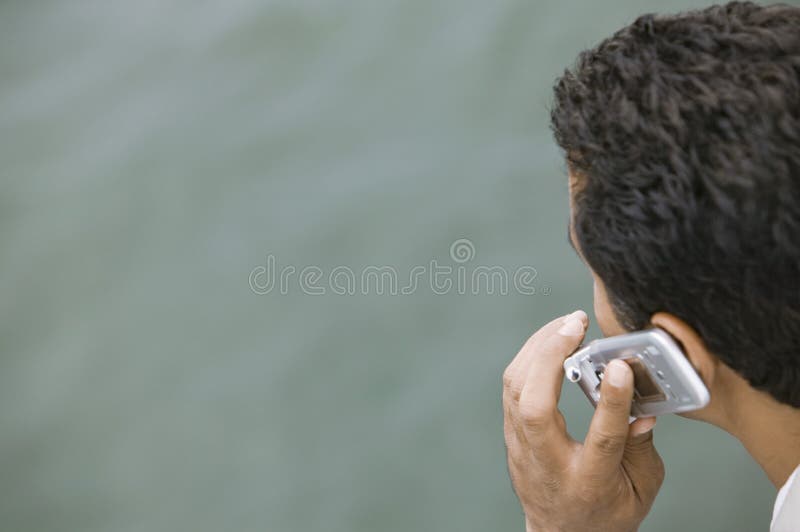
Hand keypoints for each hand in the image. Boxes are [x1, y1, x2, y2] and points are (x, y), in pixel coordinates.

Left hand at [502, 311, 664, 531]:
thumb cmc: (606, 512)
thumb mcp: (641, 488)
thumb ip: (643, 446)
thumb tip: (644, 406)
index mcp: (589, 481)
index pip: (601, 437)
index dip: (611, 399)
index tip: (620, 366)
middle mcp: (547, 462)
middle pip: (535, 406)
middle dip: (551, 357)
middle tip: (576, 324)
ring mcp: (522, 448)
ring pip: (515, 390)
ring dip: (538, 348)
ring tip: (566, 324)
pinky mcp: (511, 435)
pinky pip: (512, 388)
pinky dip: (529, 358)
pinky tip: (550, 341)